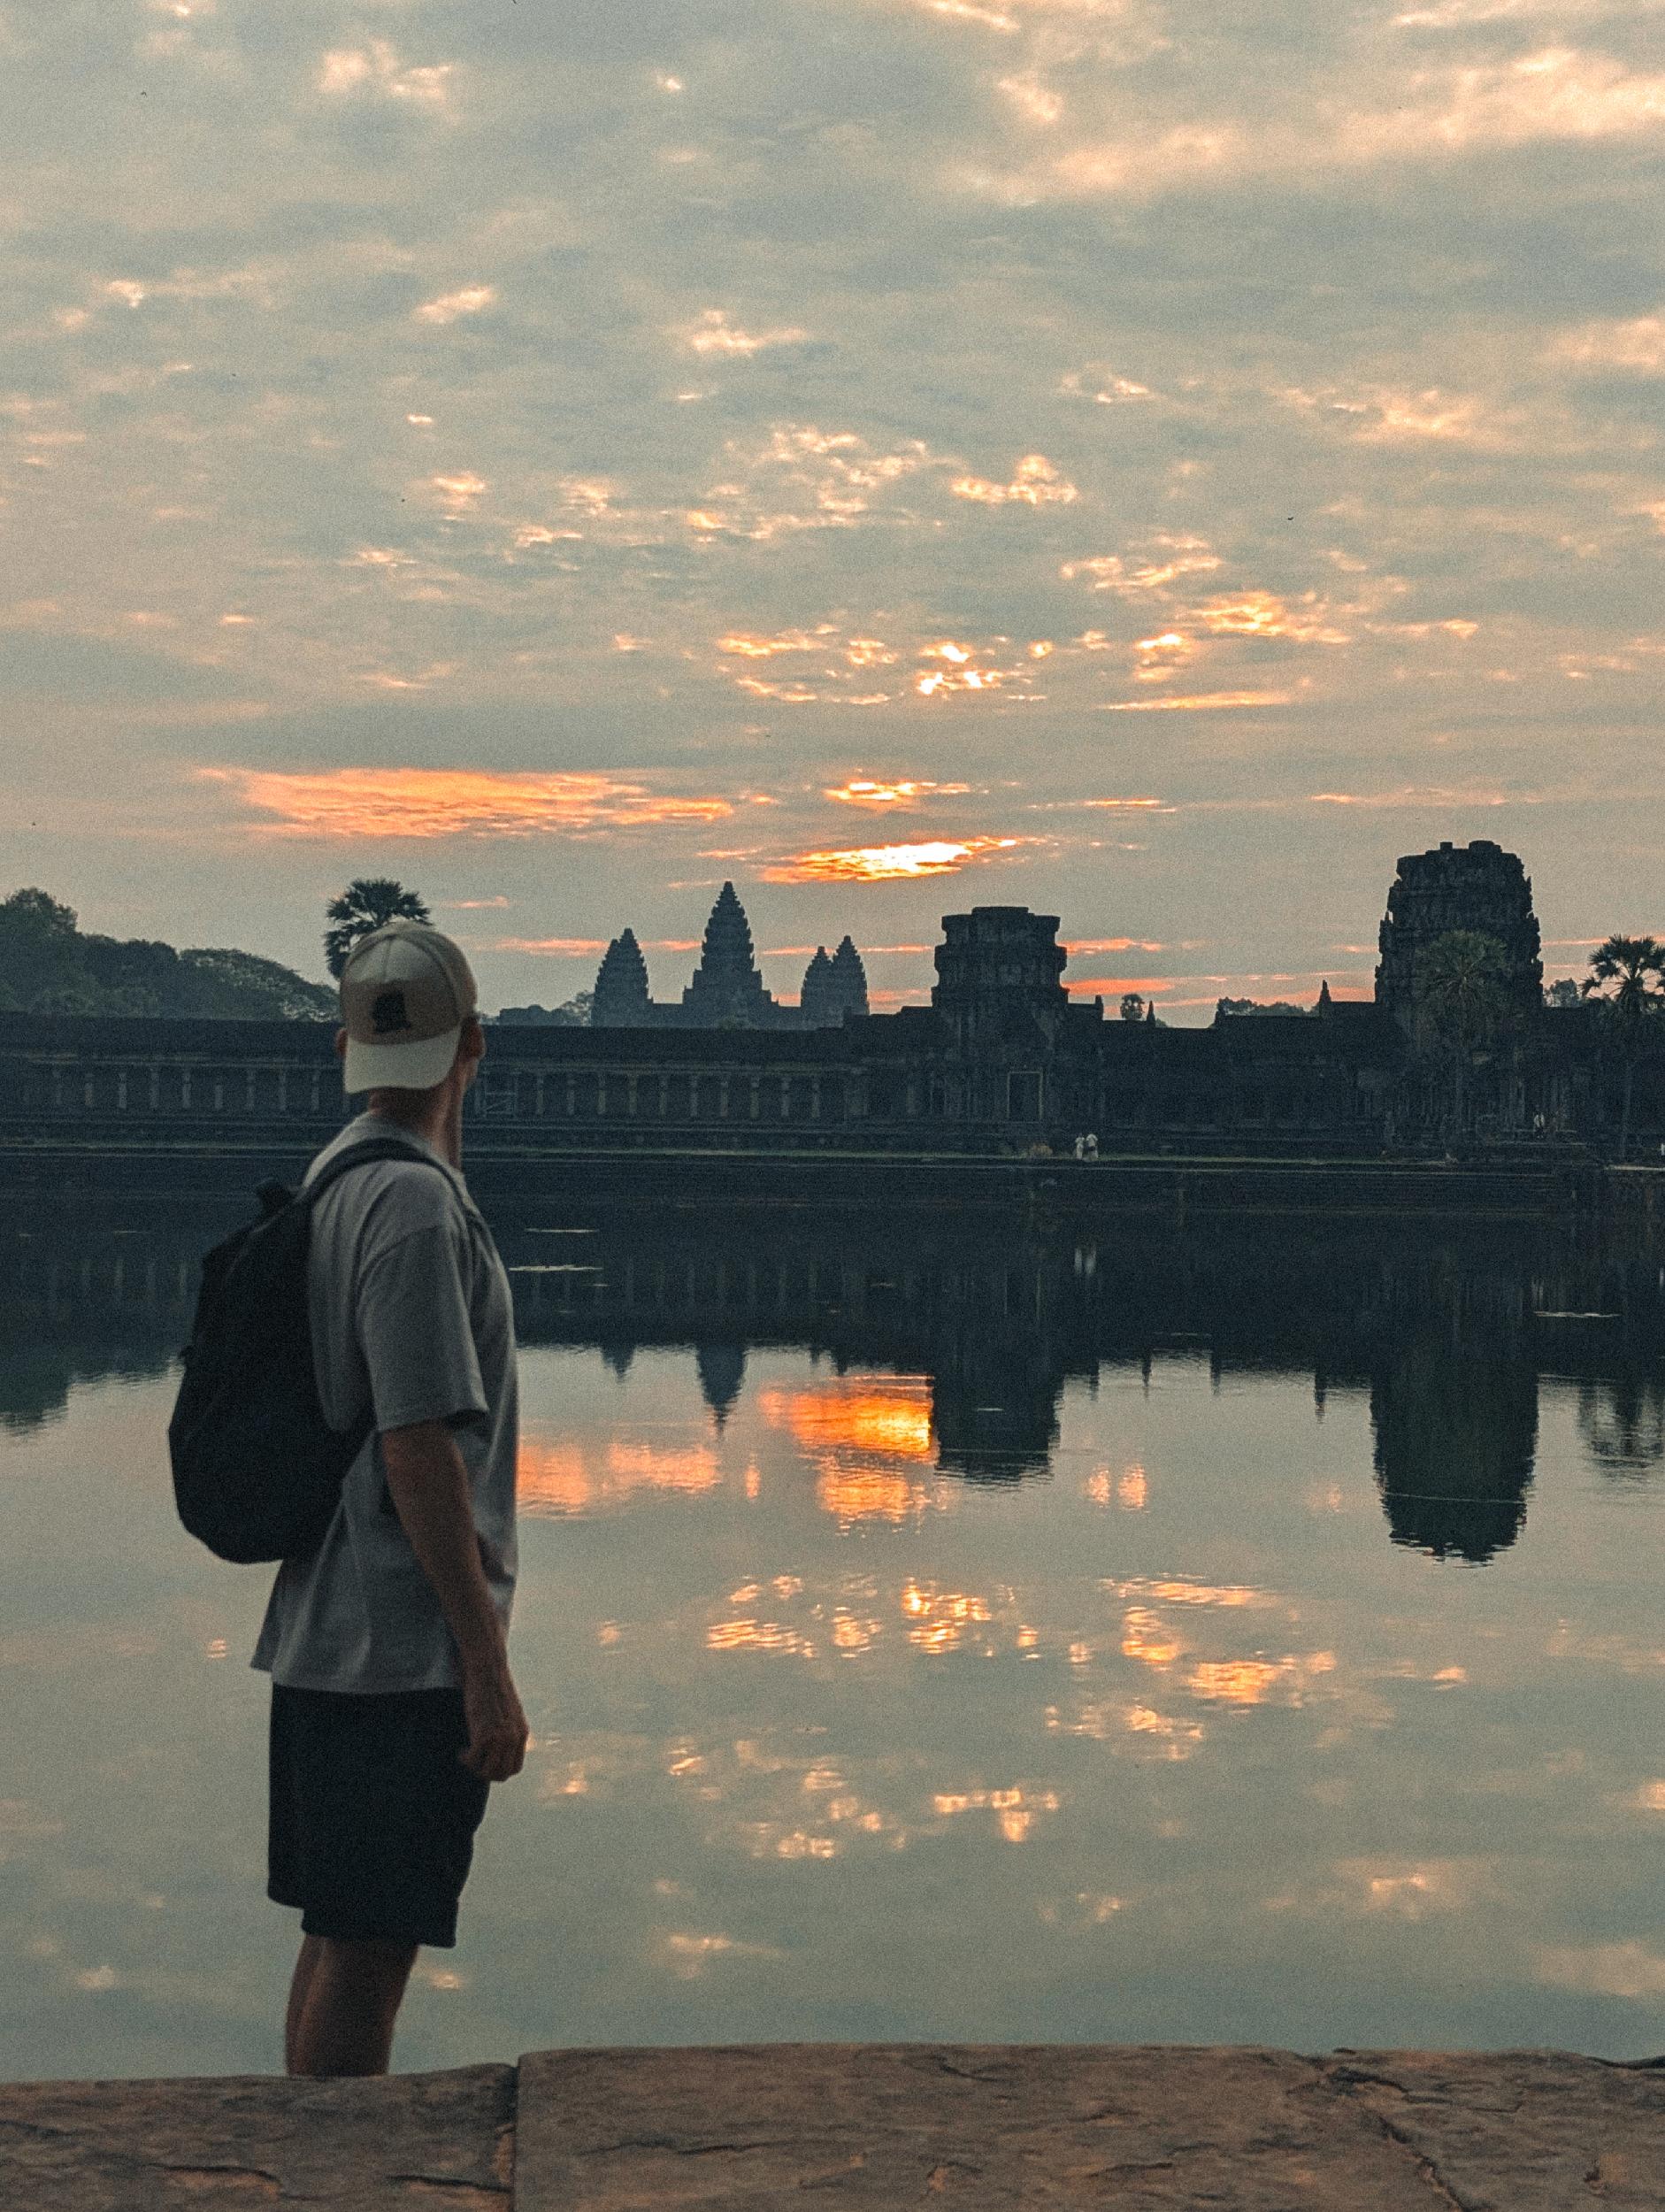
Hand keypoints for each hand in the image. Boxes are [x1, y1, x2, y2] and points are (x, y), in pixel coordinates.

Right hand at [459, 1657, 529, 1782]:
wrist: (487, 1669)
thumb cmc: (492, 1685)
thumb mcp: (507, 1710)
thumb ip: (507, 1727)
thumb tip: (496, 1740)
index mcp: (522, 1733)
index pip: (515, 1768)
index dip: (498, 1770)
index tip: (485, 1763)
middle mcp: (514, 1738)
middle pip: (501, 1774)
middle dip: (484, 1773)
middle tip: (473, 1762)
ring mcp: (500, 1738)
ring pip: (486, 1772)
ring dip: (473, 1767)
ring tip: (465, 1756)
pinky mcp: (484, 1735)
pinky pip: (473, 1760)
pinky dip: (464, 1759)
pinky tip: (460, 1750)